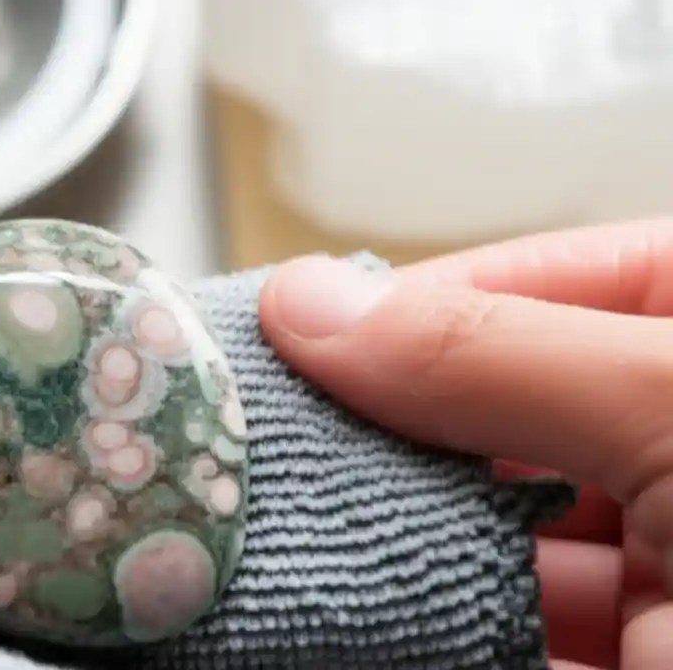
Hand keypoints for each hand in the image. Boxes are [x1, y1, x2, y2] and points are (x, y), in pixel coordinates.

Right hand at [259, 218, 672, 669]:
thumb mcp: (671, 410)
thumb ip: (496, 351)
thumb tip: (311, 303)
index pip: (555, 279)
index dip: (425, 296)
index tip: (299, 323)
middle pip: (504, 407)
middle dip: (390, 419)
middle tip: (277, 425)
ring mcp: (664, 569)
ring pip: (490, 526)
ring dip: (391, 527)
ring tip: (289, 515)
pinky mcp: (620, 665)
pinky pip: (496, 628)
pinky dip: (419, 617)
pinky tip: (348, 594)